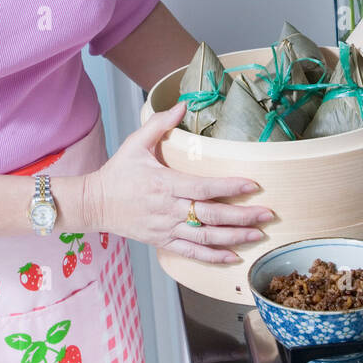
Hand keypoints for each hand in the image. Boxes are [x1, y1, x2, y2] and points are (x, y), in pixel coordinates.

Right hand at [83, 99, 273, 262]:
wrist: (94, 204)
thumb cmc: (117, 172)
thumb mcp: (135, 143)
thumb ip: (160, 124)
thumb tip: (183, 104)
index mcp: (164, 184)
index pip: (203, 187)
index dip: (230, 187)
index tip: (253, 185)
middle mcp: (168, 210)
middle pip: (212, 216)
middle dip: (243, 217)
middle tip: (268, 214)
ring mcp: (166, 229)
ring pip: (206, 238)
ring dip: (235, 238)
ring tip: (259, 235)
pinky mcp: (163, 242)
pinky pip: (192, 253)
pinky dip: (214, 258)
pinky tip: (234, 257)